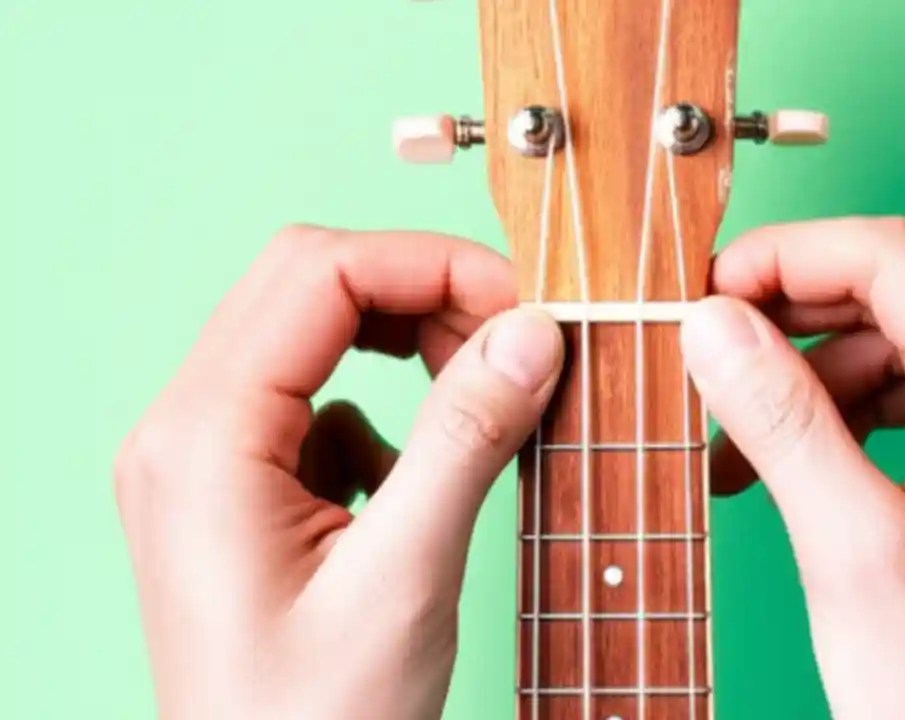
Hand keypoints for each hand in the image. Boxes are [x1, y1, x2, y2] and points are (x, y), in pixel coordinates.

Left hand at [114, 226, 563, 719]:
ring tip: (483, 393)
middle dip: (421, 293)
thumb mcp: (403, 581)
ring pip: (311, 334)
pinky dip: (383, 407)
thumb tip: (530, 332)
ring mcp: (204, 462)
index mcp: (203, 439)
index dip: (432, 265)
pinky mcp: (237, 492)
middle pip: (308, 285)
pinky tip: (418, 477)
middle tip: (514, 343)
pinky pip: (313, 401)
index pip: (318, 273)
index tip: (526, 306)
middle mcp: (186, 433)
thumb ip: (464, 441)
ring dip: (405, 341)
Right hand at [682, 218, 904, 719]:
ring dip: (813, 383)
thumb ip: (780, 420)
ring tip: (736, 444)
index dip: (788, 258)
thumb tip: (710, 320)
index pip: (900, 264)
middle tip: (706, 361)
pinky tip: (788, 463)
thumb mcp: (853, 553)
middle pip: (904, 302)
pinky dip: (851, 420)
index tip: (705, 287)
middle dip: (794, 327)